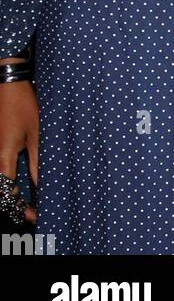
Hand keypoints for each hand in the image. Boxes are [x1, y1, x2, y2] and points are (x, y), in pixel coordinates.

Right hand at [0, 79, 38, 226]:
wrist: (7, 84)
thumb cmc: (23, 105)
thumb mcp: (36, 133)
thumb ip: (38, 160)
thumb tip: (42, 184)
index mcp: (3, 157)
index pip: (7, 193)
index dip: (20, 208)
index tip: (35, 216)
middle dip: (13, 205)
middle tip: (30, 214)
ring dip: (9, 193)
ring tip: (25, 203)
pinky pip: (0, 170)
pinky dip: (8, 180)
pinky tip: (19, 182)